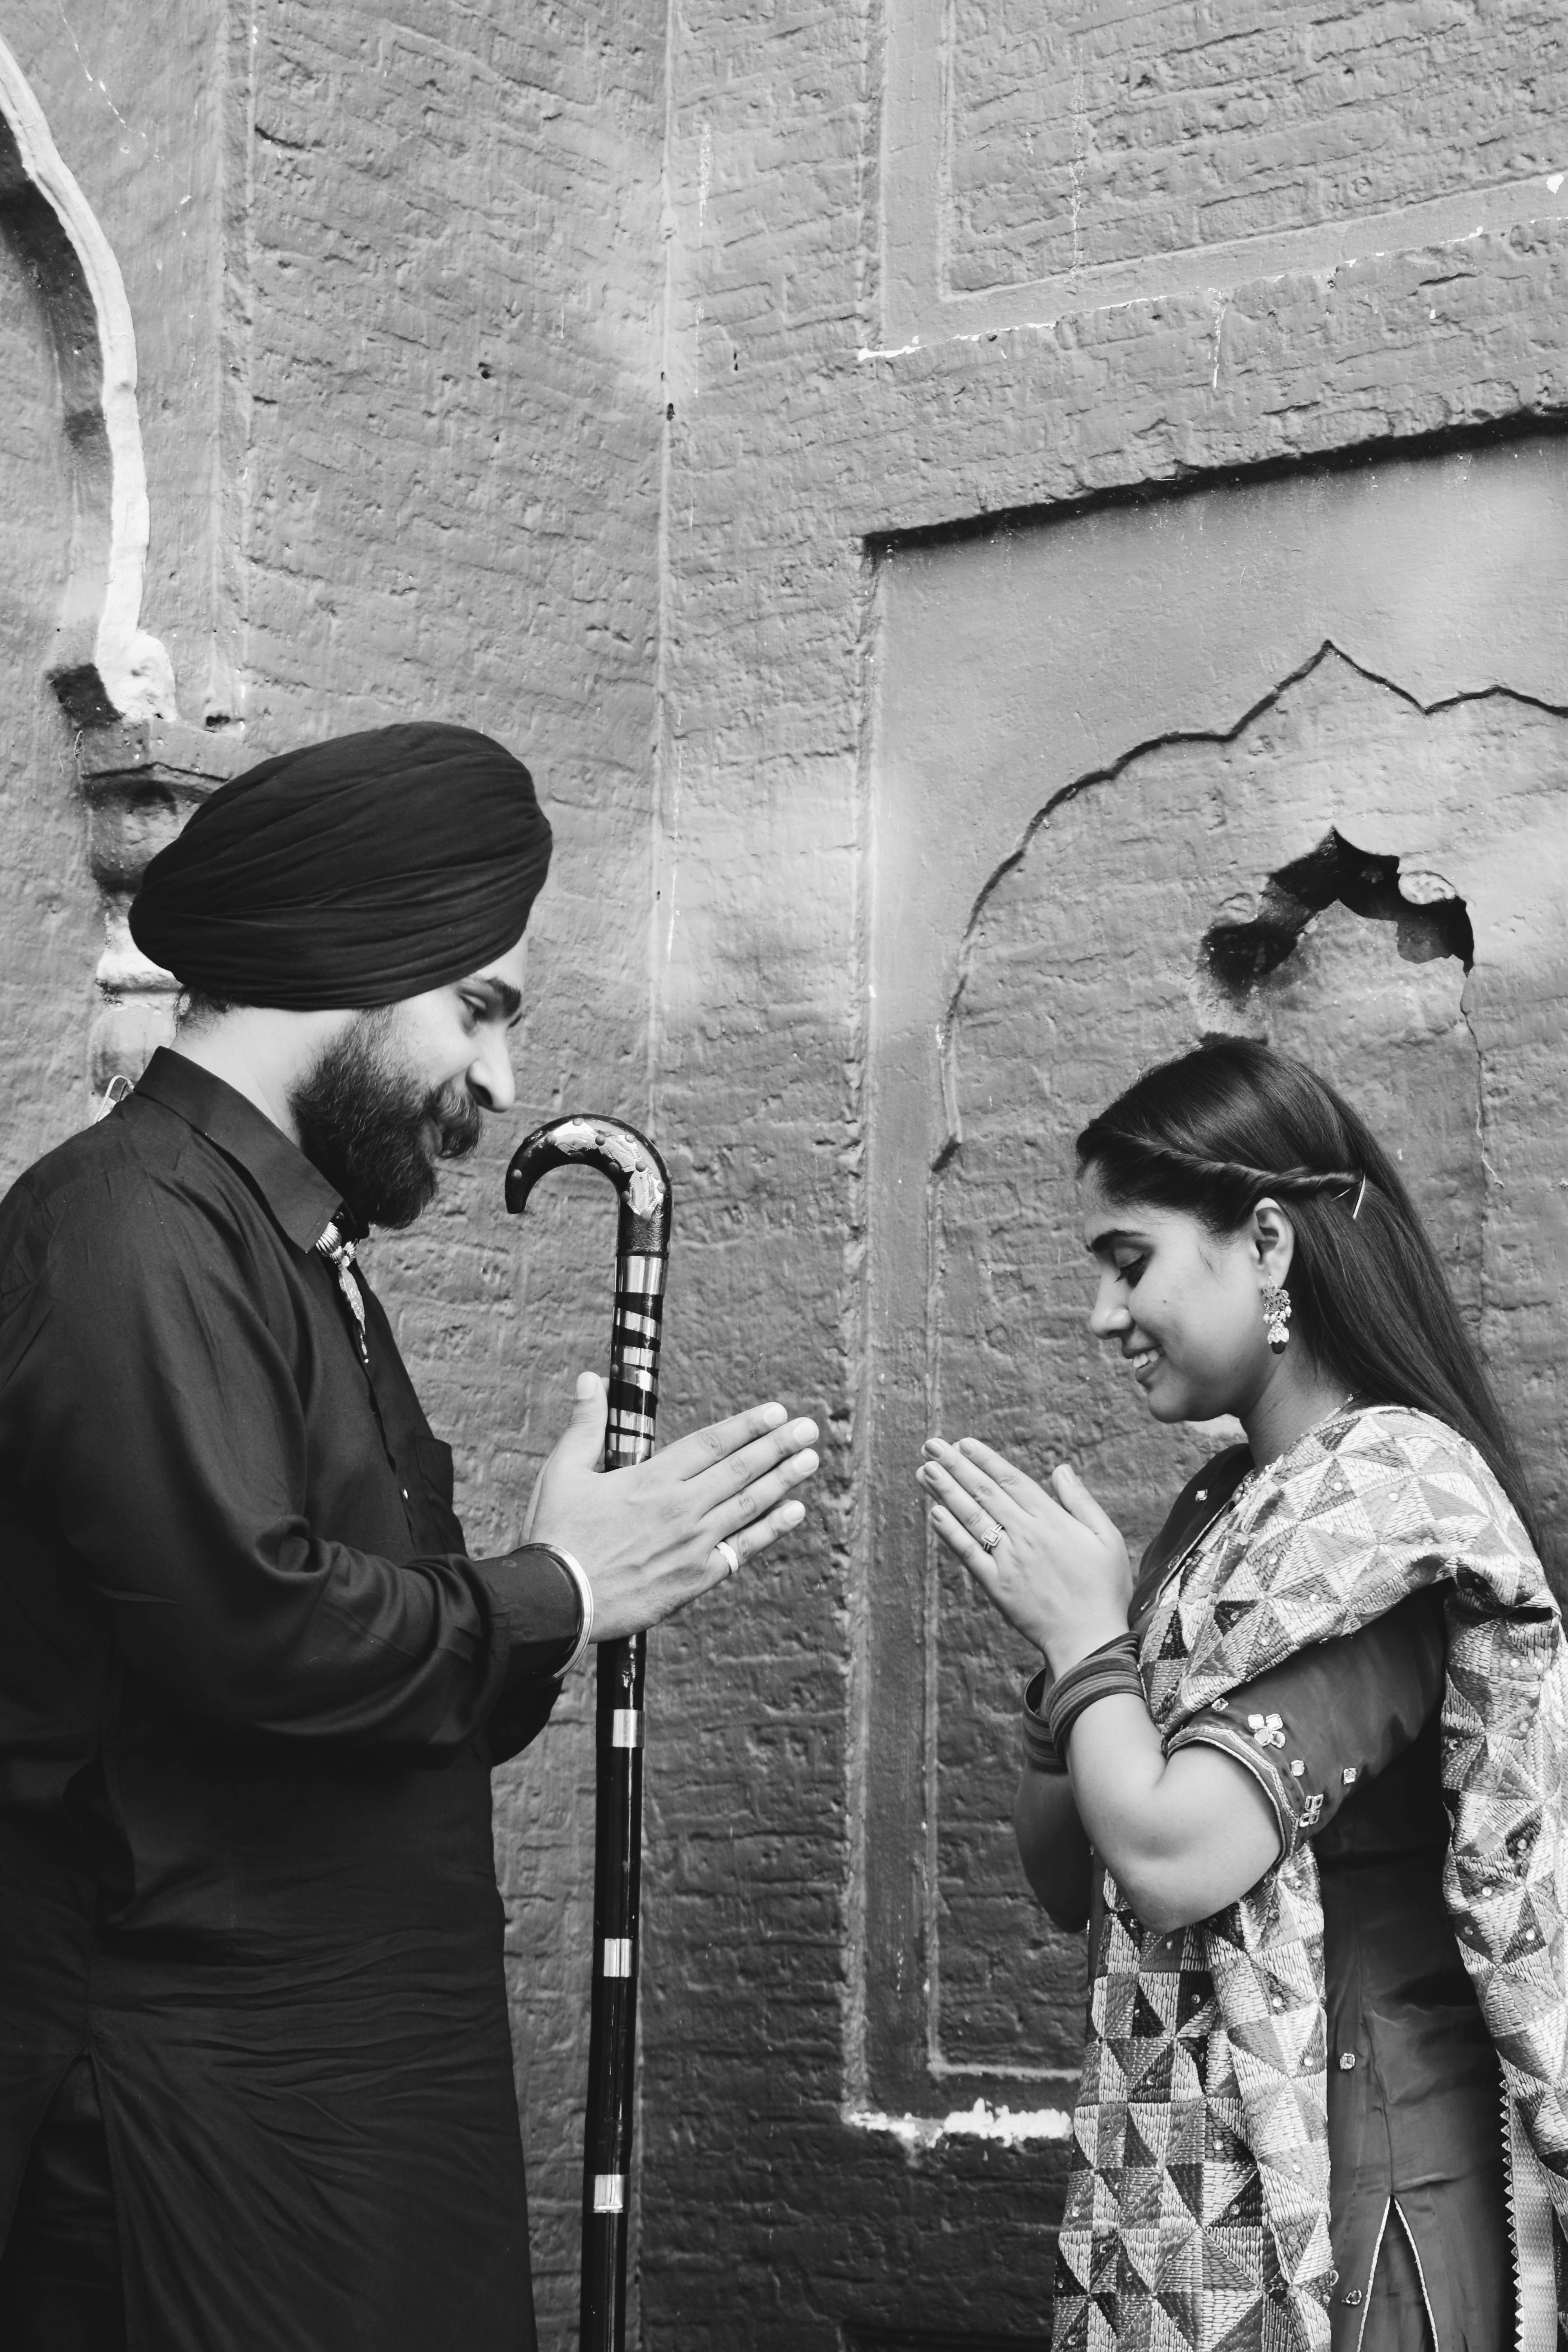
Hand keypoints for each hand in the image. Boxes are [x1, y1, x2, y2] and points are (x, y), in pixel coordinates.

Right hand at [526, 1373, 819, 1641]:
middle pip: (740, 1469)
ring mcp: (692, 1544)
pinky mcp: (695, 1578)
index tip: (775, 1411)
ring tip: (810, 1460)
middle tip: (808, 1429)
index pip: (711, 1443)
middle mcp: (679, 1507)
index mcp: (650, 1479)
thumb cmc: (557, 1537)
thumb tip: (589, 1380)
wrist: (556, 1603)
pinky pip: (743, 1549)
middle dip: (778, 1445)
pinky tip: (795, 1512)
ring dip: (783, 1480)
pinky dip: (772, 1529)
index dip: (747, 1425)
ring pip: (749, 1504)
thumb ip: (585, 1426)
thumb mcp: (563, 1472)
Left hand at [916, 1437, 1130, 1672]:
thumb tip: (1060, 1469)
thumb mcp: (1107, 1538)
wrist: (1090, 1641)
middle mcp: (1026, 1535)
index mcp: (1052, 1521)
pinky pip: (969, 1553)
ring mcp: (1008, 1560)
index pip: (1011, 1480)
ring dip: (945, 1491)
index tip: (963, 1443)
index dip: (985, 1460)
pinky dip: (950, 1532)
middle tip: (931, 1446)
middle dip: (955, 1467)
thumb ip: (1081, 1501)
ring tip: (924, 1470)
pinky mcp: (996, 1586)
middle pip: (985, 1493)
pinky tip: (934, 1513)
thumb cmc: (1104, 1589)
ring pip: (971, 1517)